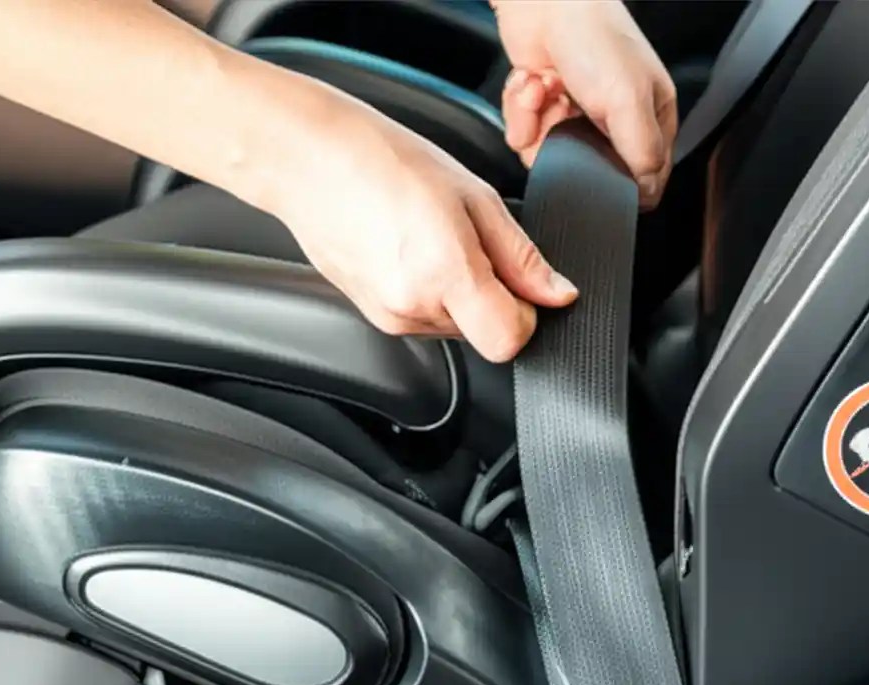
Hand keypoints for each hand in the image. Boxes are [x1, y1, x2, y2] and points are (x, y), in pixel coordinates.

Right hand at [269, 97, 577, 361]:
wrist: (310, 159)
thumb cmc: (387, 161)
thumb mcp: (474, 196)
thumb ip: (521, 256)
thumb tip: (558, 295)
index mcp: (445, 274)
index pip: (510, 340)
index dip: (526, 314)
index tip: (520, 281)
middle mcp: (414, 307)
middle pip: (484, 332)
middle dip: (491, 295)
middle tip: (467, 239)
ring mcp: (389, 317)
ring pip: (455, 326)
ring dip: (459, 291)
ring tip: (431, 236)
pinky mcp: (372, 315)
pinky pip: (424, 316)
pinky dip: (430, 289)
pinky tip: (410, 247)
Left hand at [493, 0, 677, 207]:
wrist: (544, 1)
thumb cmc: (595, 35)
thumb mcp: (629, 100)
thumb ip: (642, 152)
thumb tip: (647, 192)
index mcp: (651, 116)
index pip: (646, 175)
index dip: (619, 180)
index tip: (598, 168)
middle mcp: (614, 117)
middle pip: (589, 168)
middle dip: (568, 145)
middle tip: (566, 115)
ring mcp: (575, 113)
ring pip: (550, 154)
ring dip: (538, 123)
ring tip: (545, 91)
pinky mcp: (541, 106)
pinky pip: (524, 135)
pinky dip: (520, 110)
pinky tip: (531, 84)